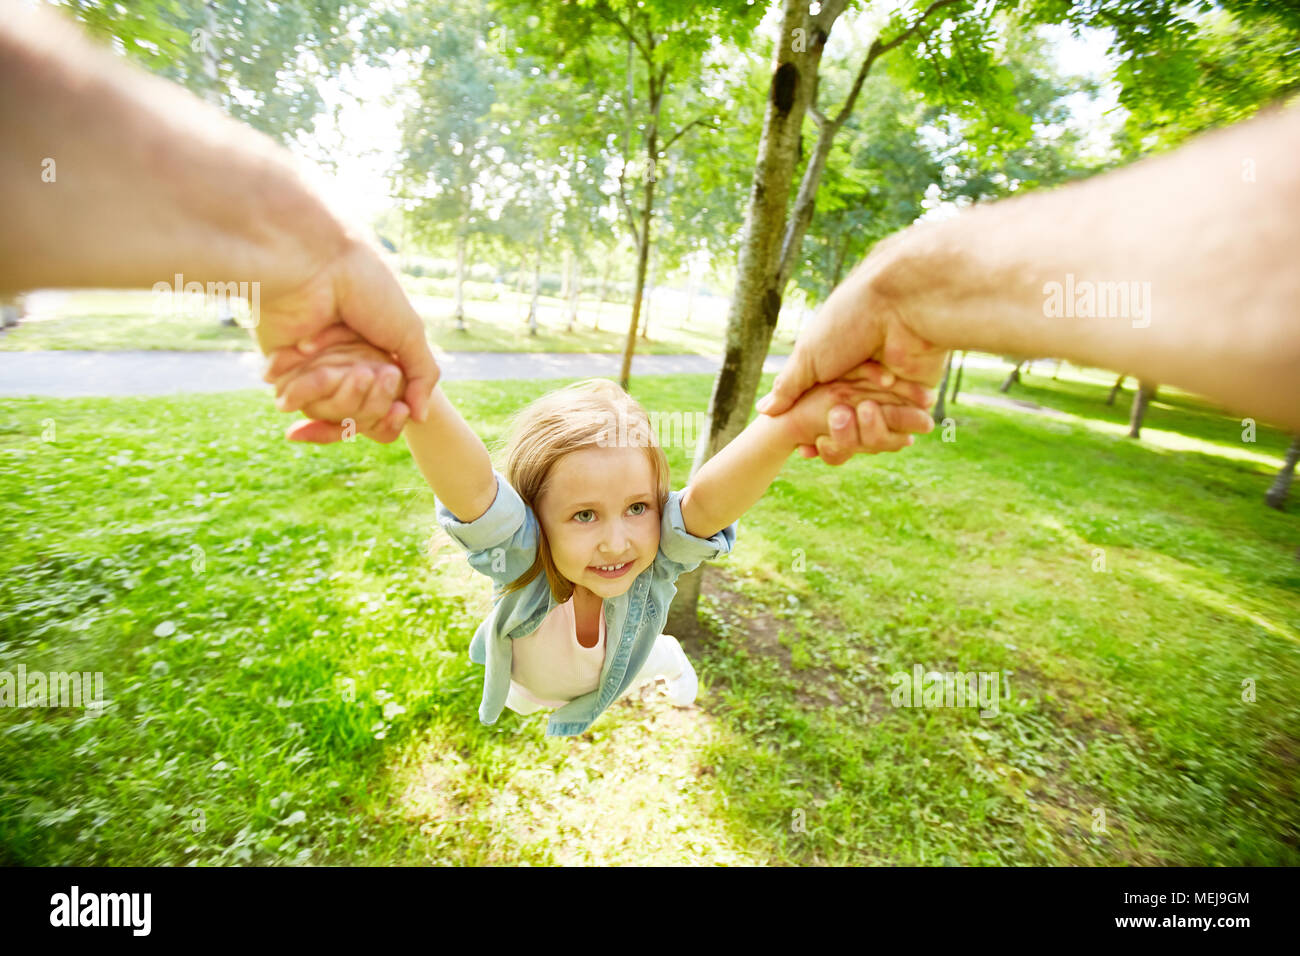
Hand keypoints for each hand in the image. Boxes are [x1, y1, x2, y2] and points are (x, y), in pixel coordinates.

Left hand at [253, 236, 437, 434]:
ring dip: (343, 391)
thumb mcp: (409, 332)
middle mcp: (347, 364)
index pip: (387, 404)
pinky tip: (309, 348)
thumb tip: (420, 416)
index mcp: (377, 355)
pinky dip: (311, 387)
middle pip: (361, 416)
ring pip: (332, 412)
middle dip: (370, 400)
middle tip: (374, 374)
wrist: (317, 265)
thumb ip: (423, 375)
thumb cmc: (368, 290)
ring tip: (348, 362)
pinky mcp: (284, 371)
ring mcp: (316, 370)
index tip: (400, 411)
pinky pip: (300, 403)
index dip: (392, 416)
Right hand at [757, 248, 948, 460]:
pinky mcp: (917, 393)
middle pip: (849, 423)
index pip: (822, 408)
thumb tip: (764, 410)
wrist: (898, 306)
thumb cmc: (848, 323)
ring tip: (857, 412)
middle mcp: (863, 379)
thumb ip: (789, 387)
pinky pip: (902, 424)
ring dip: (863, 429)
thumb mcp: (808, 357)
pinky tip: (873, 429)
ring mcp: (891, 388)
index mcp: (836, 368)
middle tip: (826, 440)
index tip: (804, 448)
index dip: (813, 429)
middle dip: (839, 433)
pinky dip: (889, 429)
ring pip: (874, 429)